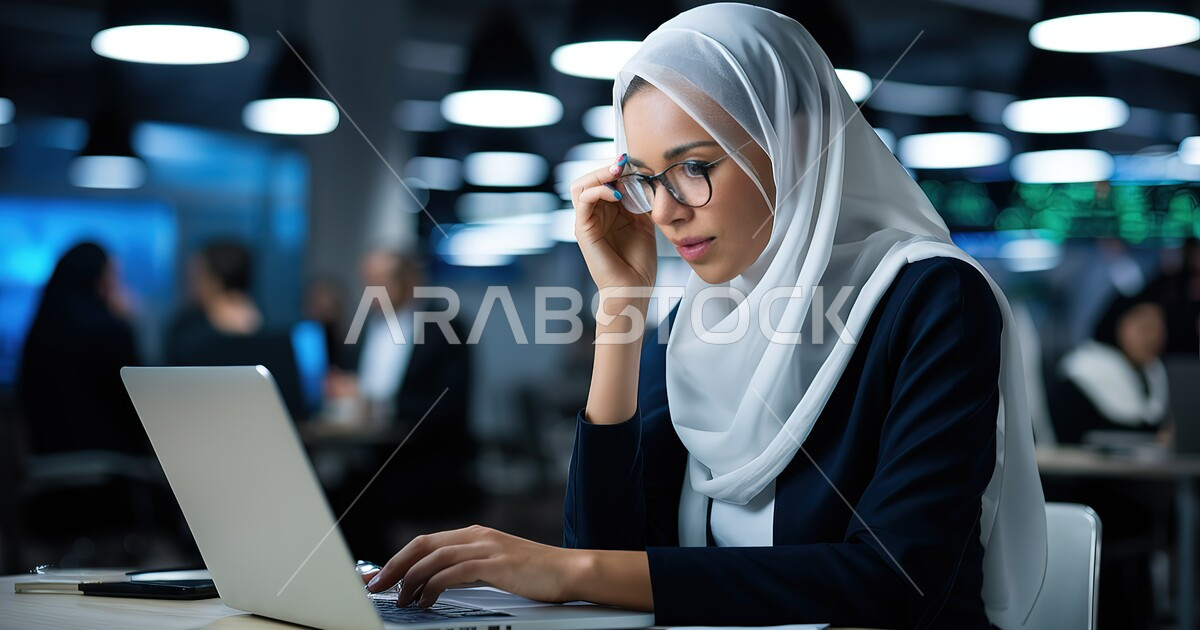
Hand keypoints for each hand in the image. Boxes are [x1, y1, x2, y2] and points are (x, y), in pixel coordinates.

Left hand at [363, 525, 585, 607]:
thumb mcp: (497, 567)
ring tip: (398, 599)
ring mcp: (486, 547)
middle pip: (421, 545)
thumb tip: (437, 584)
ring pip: (433, 558)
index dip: (398, 559)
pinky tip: (425, 600)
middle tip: (374, 586)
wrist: (571, 571)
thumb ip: (470, 569)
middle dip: (393, 566)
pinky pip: (452, 573)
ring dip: (409, 580)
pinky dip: (433, 587)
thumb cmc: (538, 574)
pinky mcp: (495, 563)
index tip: (379, 576)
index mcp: (475, 534)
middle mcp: (477, 535)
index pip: (426, 543)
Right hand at [572, 155, 657, 301]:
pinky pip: (584, 200)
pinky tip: (618, 194)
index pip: (606, 181)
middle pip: (590, 179)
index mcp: (608, 213)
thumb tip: (645, 178)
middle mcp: (595, 215)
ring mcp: (586, 222)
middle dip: (607, 168)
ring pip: (582, 185)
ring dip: (600, 174)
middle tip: (625, 164)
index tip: (636, 163)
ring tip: (619, 172)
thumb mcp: (646, 224)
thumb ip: (642, 202)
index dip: (618, 169)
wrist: (633, 290)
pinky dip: (599, 191)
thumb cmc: (639, 264)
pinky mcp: (583, 230)